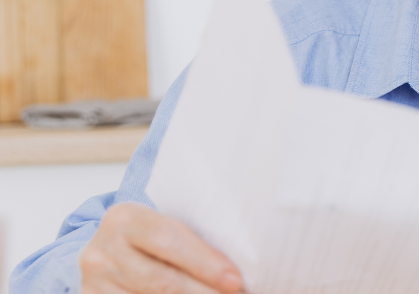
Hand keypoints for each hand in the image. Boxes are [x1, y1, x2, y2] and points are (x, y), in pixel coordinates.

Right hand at [80, 202, 243, 293]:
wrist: (106, 253)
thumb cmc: (151, 239)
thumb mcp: (164, 227)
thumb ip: (192, 240)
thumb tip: (236, 270)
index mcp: (124, 218)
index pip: (169, 240)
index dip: (205, 263)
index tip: (236, 280)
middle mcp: (102, 251)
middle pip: (162, 280)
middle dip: (204, 292)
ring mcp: (95, 283)